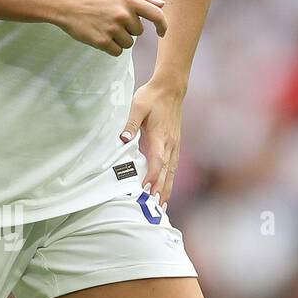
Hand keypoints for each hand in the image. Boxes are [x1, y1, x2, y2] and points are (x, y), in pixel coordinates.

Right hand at [57, 0, 166, 53]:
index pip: (156, 14)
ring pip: (129, 44)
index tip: (161, 32)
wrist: (69, 6)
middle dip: (129, 29)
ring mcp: (113, 28)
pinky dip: (111, 48)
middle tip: (113, 21)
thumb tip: (161, 4)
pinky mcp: (103, 41)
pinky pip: (117, 52)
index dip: (162, 25)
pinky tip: (102, 37)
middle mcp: (123, 14)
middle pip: (139, 32)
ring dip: (120, 40)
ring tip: (106, 28)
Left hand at [118, 79, 183, 204]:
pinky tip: (165, 190)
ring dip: (167, 189)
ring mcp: (174, 145)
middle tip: (154, 208)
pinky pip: (172, 167)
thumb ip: (130, 122)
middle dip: (160, 190)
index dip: (152, 176)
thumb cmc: (152, 97)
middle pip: (166, 172)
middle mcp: (170, 143)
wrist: (171, 88)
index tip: (145, 189)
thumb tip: (123, 138)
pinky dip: (169, 180)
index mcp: (160, 136)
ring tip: (161, 206)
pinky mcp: (174, 144)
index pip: (158, 161)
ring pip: (171, 172)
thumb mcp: (138, 106)